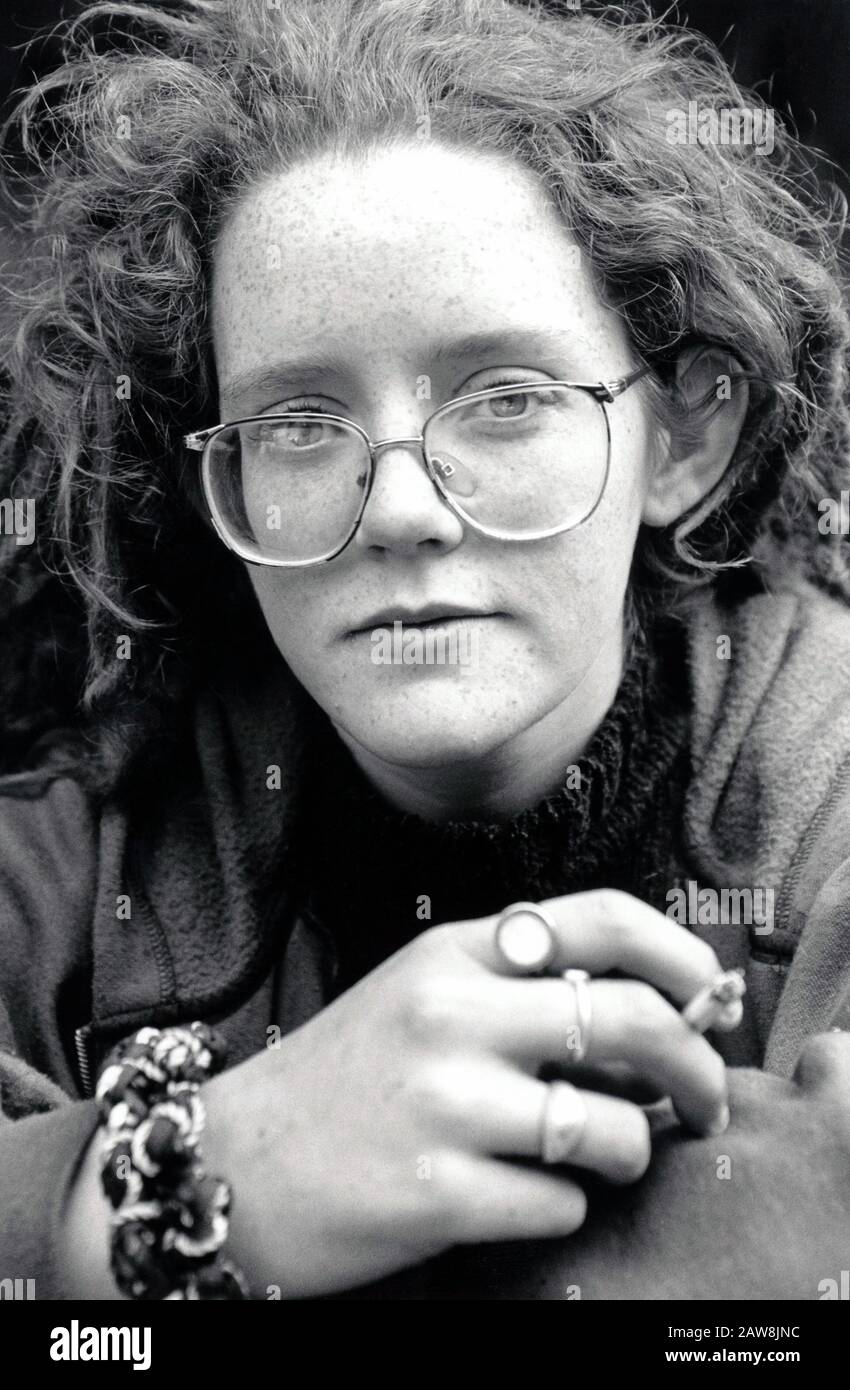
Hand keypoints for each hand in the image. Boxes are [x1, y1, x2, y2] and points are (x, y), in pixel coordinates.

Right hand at [199, 888, 728, 1296]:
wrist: (235, 1162)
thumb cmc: (347, 1076)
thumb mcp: (423, 994)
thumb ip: (522, 987)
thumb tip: (660, 1014)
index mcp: (452, 950)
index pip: (603, 920)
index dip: (682, 956)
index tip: (710, 998)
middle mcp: (451, 1012)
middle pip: (633, 1019)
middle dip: (698, 1068)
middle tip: (706, 1100)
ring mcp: (444, 1102)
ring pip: (614, 1127)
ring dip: (633, 1151)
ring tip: (607, 1157)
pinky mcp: (435, 1191)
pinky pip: (561, 1205)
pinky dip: (564, 1207)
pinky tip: (523, 1196)